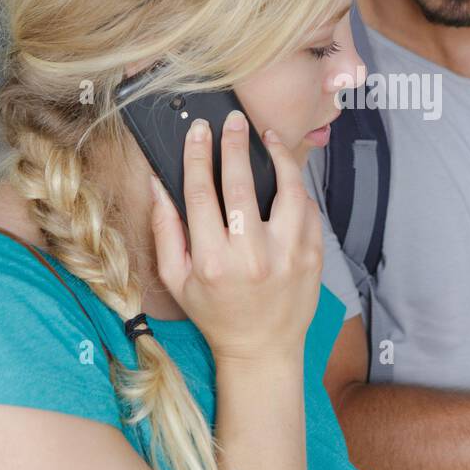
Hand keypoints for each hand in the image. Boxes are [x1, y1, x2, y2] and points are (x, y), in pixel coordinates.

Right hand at [147, 110, 324, 363]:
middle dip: (236, 145)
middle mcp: (251, 257)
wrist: (262, 348)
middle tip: (235, 121)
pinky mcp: (312, 257)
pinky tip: (287, 178)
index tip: (200, 130)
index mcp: (212, 261)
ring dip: (278, 157)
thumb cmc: (214, 312)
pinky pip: (308, 210)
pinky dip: (298, 189)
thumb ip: (165, 231)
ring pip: (287, 190)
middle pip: (243, 185)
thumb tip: (157, 184)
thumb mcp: (176, 279)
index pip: (202, 194)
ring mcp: (287, 256)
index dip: (199, 156)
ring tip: (268, 138)